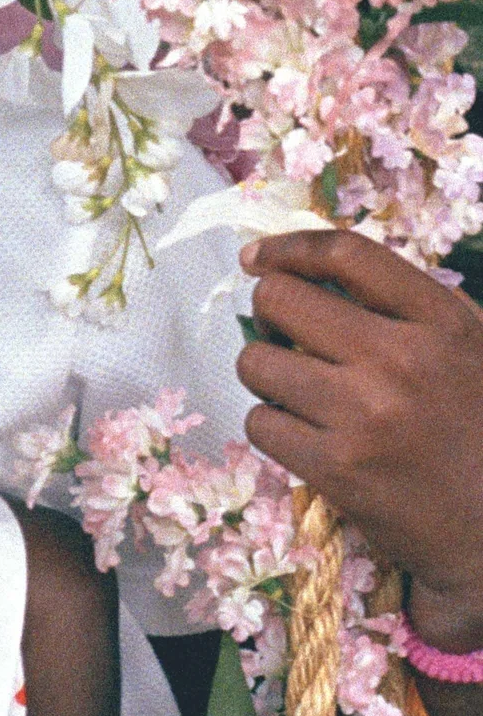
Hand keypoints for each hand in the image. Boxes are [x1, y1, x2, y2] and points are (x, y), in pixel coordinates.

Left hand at [237, 230, 482, 648]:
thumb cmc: (479, 433)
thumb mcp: (472, 351)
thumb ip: (409, 308)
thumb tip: (311, 269)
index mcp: (442, 322)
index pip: (345, 254)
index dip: (288, 247)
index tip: (256, 257)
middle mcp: (402, 360)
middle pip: (279, 299)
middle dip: (267, 315)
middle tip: (283, 337)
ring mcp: (366, 415)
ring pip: (255, 361)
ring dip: (266, 374)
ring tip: (297, 392)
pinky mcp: (337, 469)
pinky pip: (259, 421)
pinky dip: (272, 426)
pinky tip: (305, 437)